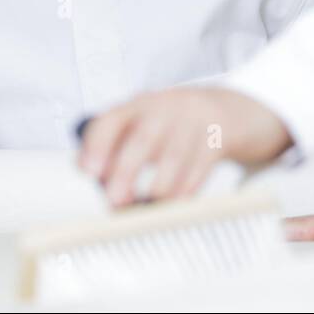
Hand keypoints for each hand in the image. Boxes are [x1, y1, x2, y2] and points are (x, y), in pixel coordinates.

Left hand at [79, 87, 291, 205]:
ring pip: (174, 157)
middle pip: (144, 138)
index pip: (112, 119)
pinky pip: (200, 170)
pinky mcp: (217, 139)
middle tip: (115, 200)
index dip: (98, 145)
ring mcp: (194, 122)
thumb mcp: (143, 122)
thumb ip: (116, 143)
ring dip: (158, 188)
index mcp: (138, 105)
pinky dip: (184, 192)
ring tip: (145, 209)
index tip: (89, 171)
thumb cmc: (171, 124)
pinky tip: (173, 205)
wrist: (225, 109)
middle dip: (127, 171)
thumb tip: (88, 176)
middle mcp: (165, 108)